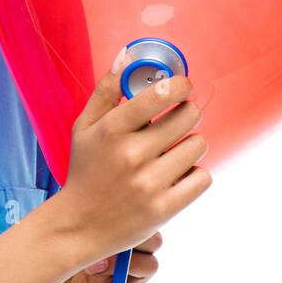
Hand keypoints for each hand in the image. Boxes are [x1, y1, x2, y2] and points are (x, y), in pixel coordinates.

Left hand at [0, 231, 162, 282]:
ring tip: (89, 271)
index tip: (103, 223)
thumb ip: (69, 225)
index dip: (130, 220)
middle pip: (151, 244)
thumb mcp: (46, 246)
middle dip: (134, 241)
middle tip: (99, 250)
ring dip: (125, 265)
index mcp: (98, 241)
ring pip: (148, 268)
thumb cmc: (26, 279)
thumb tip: (86, 199)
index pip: (132, 223)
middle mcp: (112, 263)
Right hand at [50, 46, 209, 263]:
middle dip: (186, 115)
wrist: (78, 225)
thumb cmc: (85, 171)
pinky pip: (203, 177)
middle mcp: (131, 155)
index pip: (159, 94)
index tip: (181, 87)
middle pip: (188, 116)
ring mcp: (149, 183)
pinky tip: (176, 176)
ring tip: (171, 154)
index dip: (179, 85)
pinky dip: (194, 175)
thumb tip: (127, 57)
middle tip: (176, 123)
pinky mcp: (164, 208)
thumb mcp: (84, 128)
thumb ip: (107, 91)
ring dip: (190, 147)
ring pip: (198, 146)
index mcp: (111, 130)